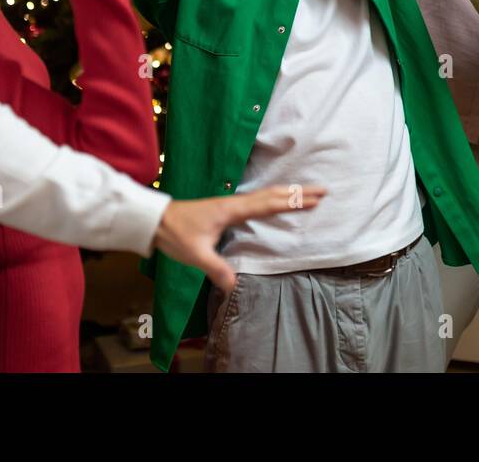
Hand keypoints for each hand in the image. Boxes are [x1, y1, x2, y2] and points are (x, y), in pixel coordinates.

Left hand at [154, 184, 326, 290]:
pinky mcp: (226, 208)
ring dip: (288, 194)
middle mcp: (234, 203)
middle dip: (298, 193)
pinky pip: (257, 201)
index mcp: (232, 210)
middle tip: (323, 191)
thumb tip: (234, 286)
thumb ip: (216, 268)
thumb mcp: (195, 255)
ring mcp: (231, 203)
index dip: (292, 202)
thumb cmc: (175, 234)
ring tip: (307, 193)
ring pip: (266, 195)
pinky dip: (274, 199)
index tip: (314, 199)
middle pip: (272, 195)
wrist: (155, 221)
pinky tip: (277, 202)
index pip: (268, 204)